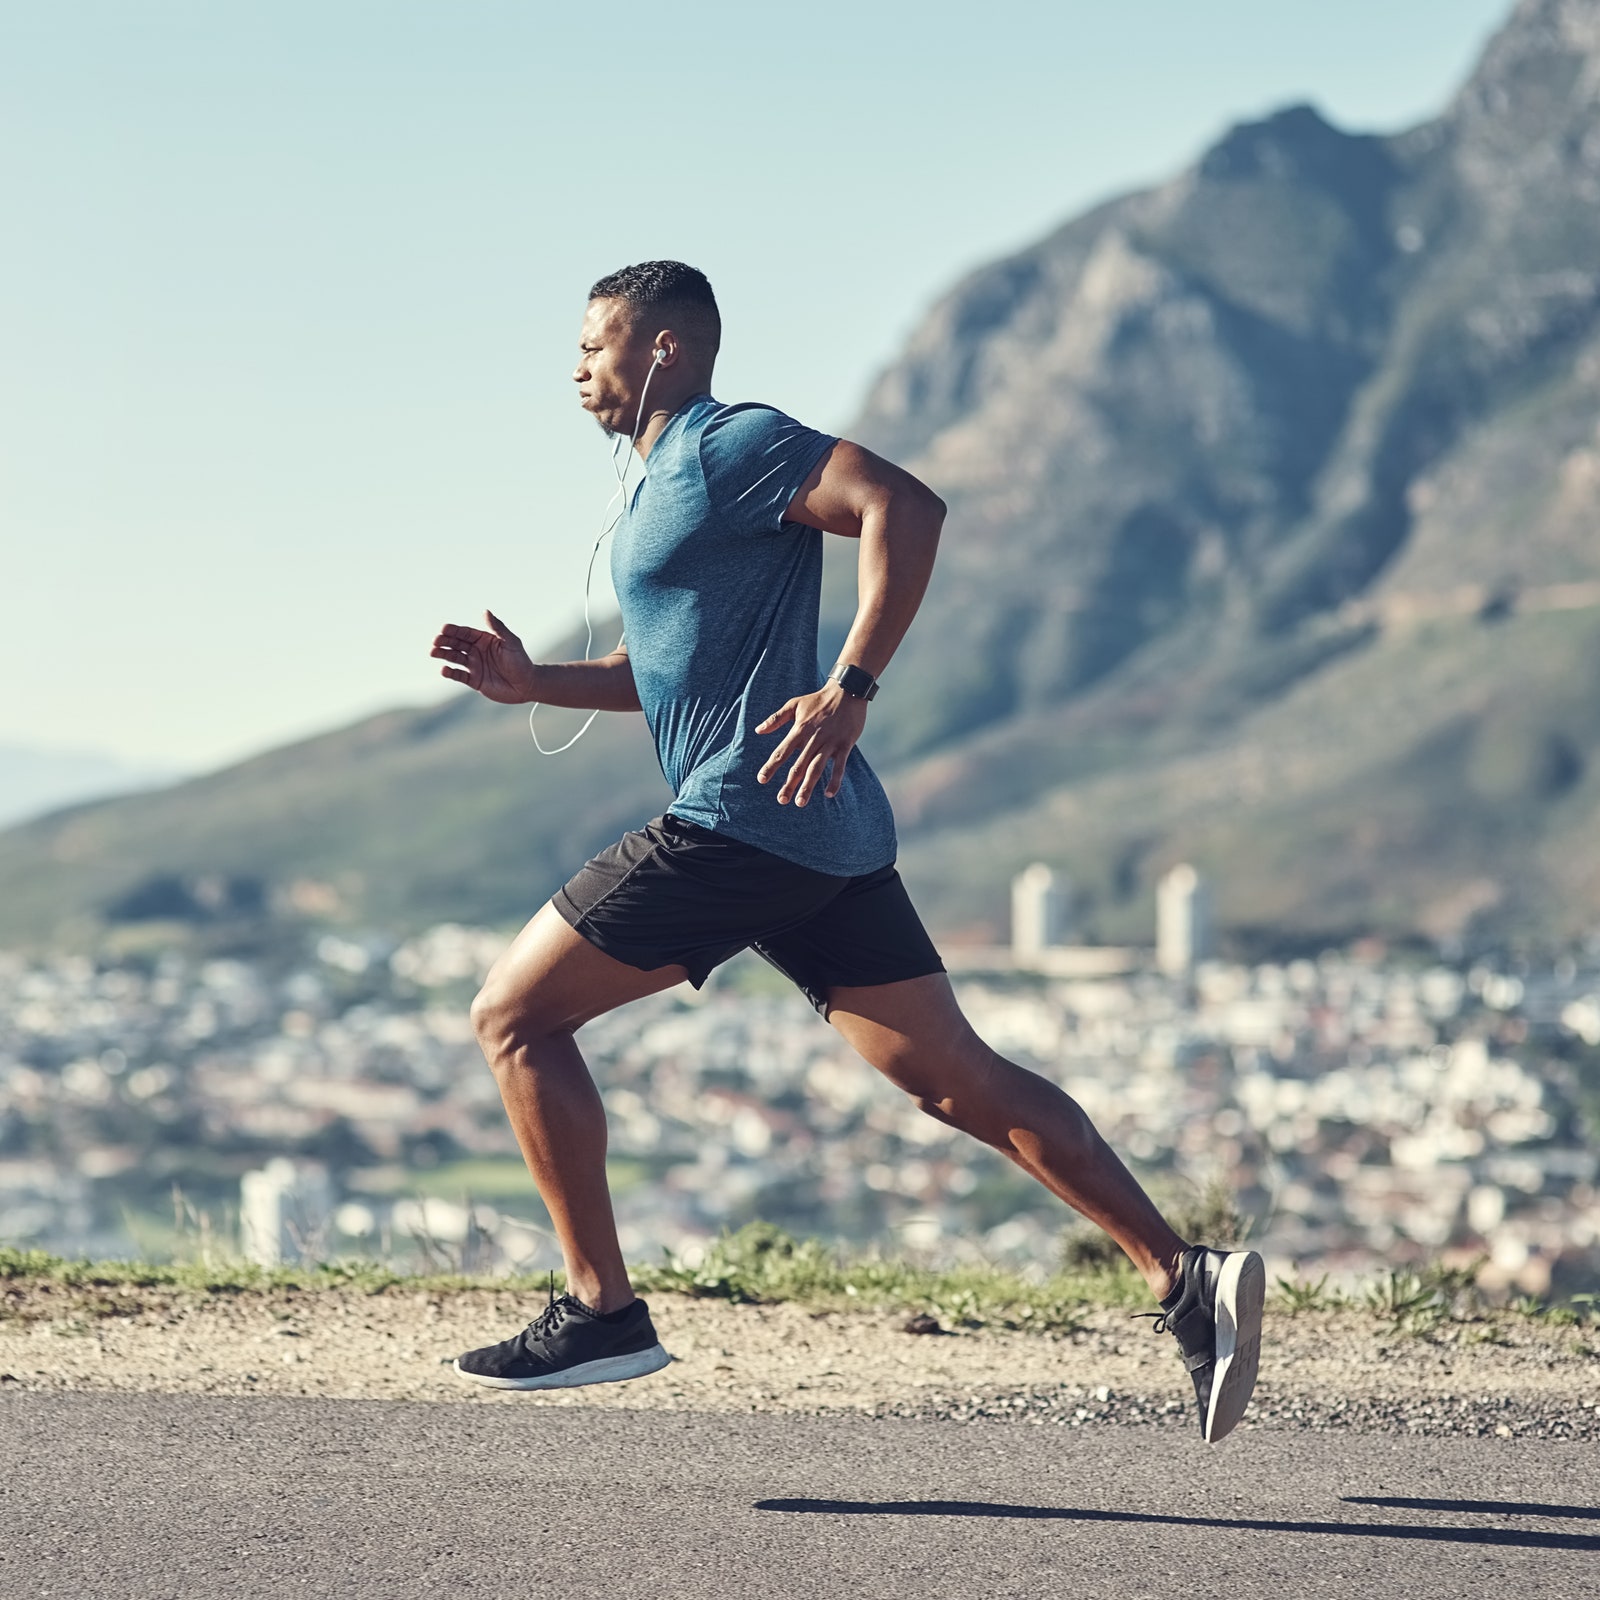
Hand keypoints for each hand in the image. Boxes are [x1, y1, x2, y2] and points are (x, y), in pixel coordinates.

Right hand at [429, 611, 537, 703]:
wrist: (526, 685)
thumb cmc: (520, 661)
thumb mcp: (510, 642)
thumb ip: (498, 628)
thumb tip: (485, 611)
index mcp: (484, 640)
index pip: (465, 633)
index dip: (454, 631)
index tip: (444, 629)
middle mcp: (477, 651)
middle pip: (457, 644)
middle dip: (445, 641)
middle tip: (435, 641)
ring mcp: (475, 666)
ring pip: (455, 658)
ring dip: (444, 655)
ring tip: (433, 652)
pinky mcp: (474, 680)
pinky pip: (459, 676)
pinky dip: (451, 673)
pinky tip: (444, 670)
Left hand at [755, 684, 867, 805]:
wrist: (847, 690)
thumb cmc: (818, 699)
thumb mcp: (794, 704)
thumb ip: (776, 719)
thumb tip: (758, 730)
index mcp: (799, 729)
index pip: (782, 751)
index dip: (771, 766)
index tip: (762, 779)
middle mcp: (814, 738)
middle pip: (799, 765)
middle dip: (789, 783)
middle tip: (781, 800)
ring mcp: (830, 742)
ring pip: (817, 768)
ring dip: (808, 786)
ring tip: (800, 802)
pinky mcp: (845, 745)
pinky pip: (840, 766)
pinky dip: (835, 779)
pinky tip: (829, 794)